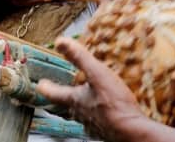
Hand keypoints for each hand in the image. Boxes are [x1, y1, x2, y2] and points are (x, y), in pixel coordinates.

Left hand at [37, 37, 151, 141]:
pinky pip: (98, 121)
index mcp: (75, 100)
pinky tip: (106, 111)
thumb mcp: (98, 74)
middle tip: (60, 92)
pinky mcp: (106, 131)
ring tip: (85, 99)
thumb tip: (61, 42)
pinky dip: (99, 114)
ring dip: (82, 106)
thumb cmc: (115, 104)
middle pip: (67, 106)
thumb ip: (79, 57)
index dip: (46, 87)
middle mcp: (81, 115)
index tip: (41, 84)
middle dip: (64, 97)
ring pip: (83, 114)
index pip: (54, 94)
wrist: (133, 132)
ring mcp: (94, 125)